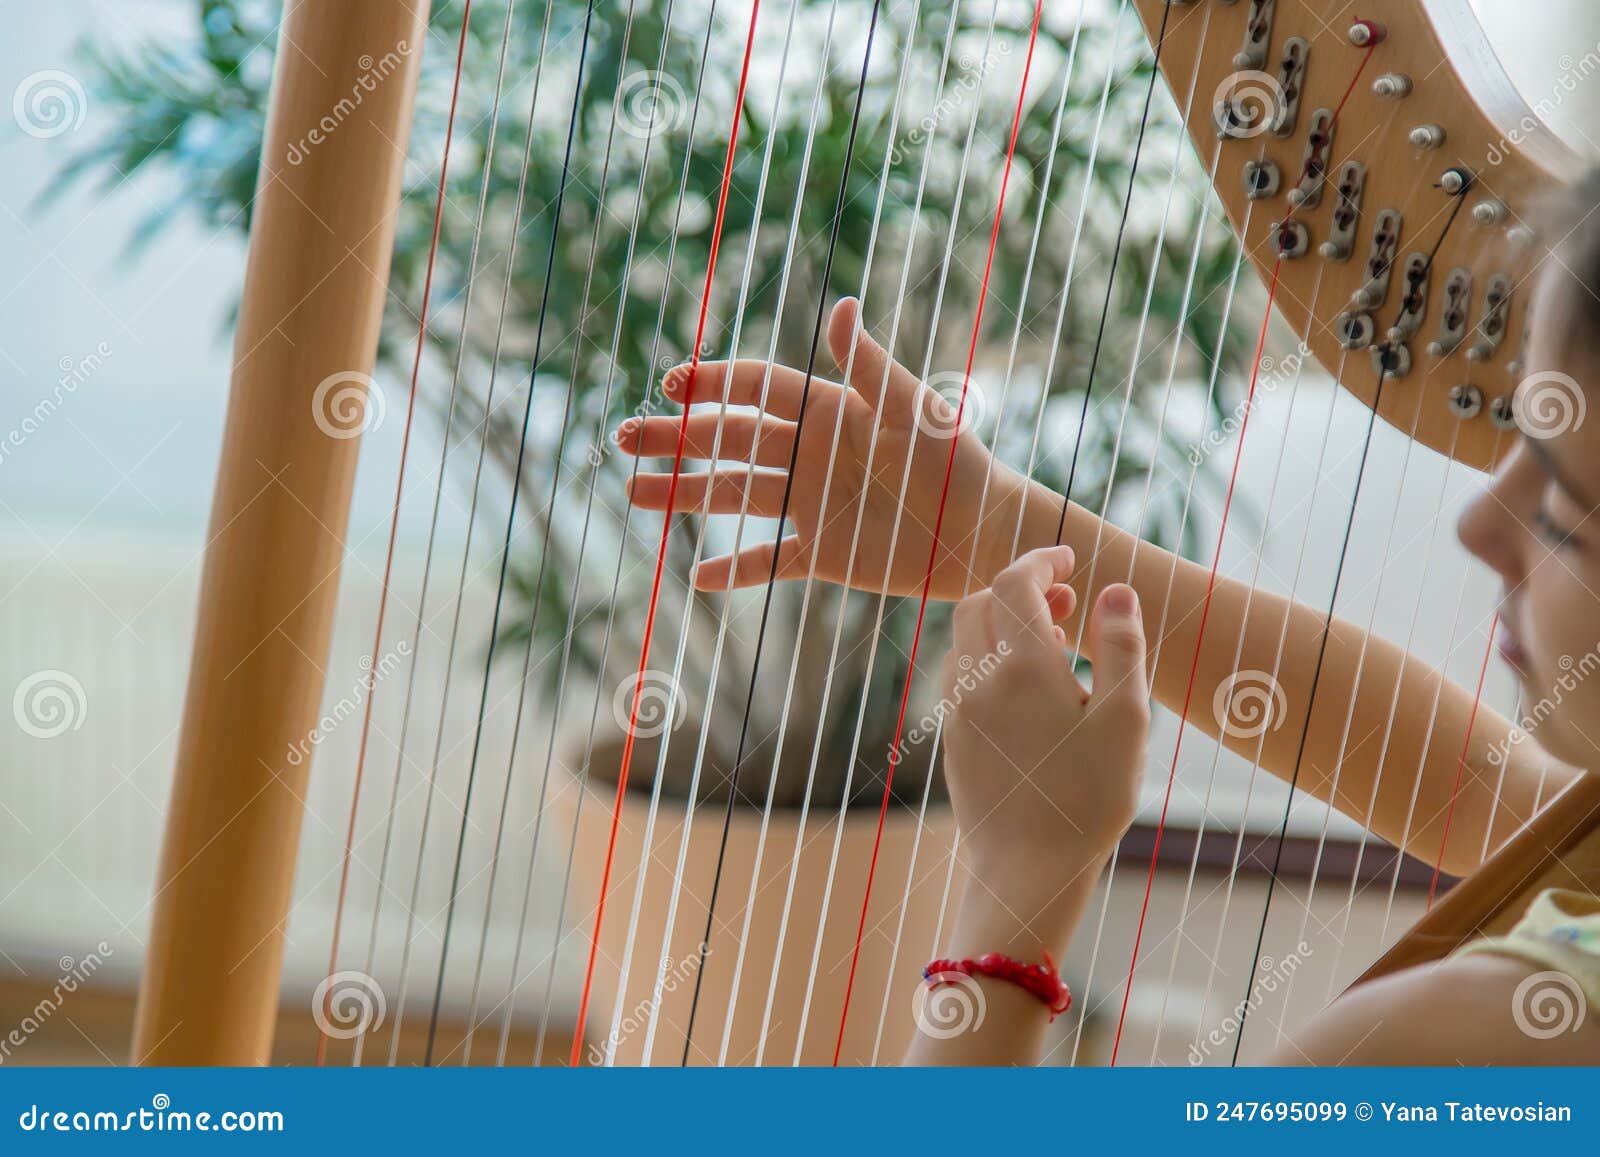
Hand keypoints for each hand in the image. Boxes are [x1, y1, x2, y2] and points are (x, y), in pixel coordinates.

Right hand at [614, 297, 1049, 599]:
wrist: (986, 532)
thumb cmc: (957, 462)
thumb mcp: (913, 410)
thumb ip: (870, 365)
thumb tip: (841, 305)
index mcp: (828, 411)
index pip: (755, 389)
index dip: (712, 385)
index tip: (670, 387)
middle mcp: (810, 454)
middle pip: (727, 440)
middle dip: (675, 438)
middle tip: (622, 437)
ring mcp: (812, 505)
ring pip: (733, 495)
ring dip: (683, 494)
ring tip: (633, 492)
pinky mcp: (823, 554)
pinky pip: (768, 562)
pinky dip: (734, 570)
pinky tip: (695, 576)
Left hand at [940, 547, 1149, 883]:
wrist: (1027, 870)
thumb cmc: (1088, 798)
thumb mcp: (1126, 720)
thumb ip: (1122, 647)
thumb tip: (1114, 589)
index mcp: (1023, 665)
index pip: (1015, 581)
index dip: (1041, 560)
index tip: (1069, 559)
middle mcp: (978, 679)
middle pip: (981, 602)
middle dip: (1020, 589)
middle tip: (1067, 603)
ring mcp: (958, 711)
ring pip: (966, 640)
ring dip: (1002, 625)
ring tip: (1054, 646)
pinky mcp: (953, 740)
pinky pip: (961, 677)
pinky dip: (988, 660)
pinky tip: (1025, 690)